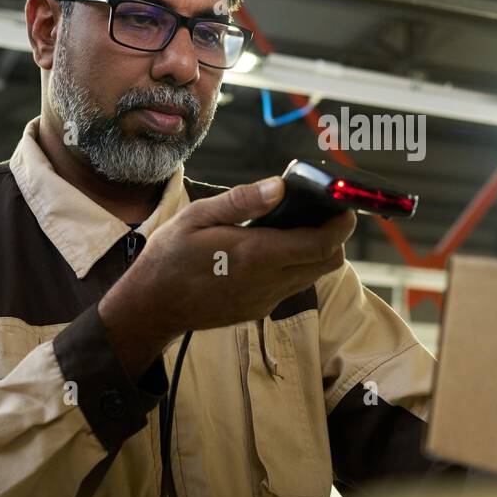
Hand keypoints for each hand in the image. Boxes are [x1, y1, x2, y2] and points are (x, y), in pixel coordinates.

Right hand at [98, 176, 355, 378]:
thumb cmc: (168, 257)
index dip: (341, 225)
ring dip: (318, 252)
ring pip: (313, 276)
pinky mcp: (259, 310)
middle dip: (336, 237)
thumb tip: (280, 187)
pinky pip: (292, 286)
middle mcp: (267, 283)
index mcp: (254, 256)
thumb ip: (241, 202)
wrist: (150, 308)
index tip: (346, 206)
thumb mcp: (196, 217)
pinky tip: (278, 248)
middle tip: (326, 212)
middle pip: (328, 263)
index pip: (319, 244)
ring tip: (302, 225)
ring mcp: (265, 300)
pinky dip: (298, 266)